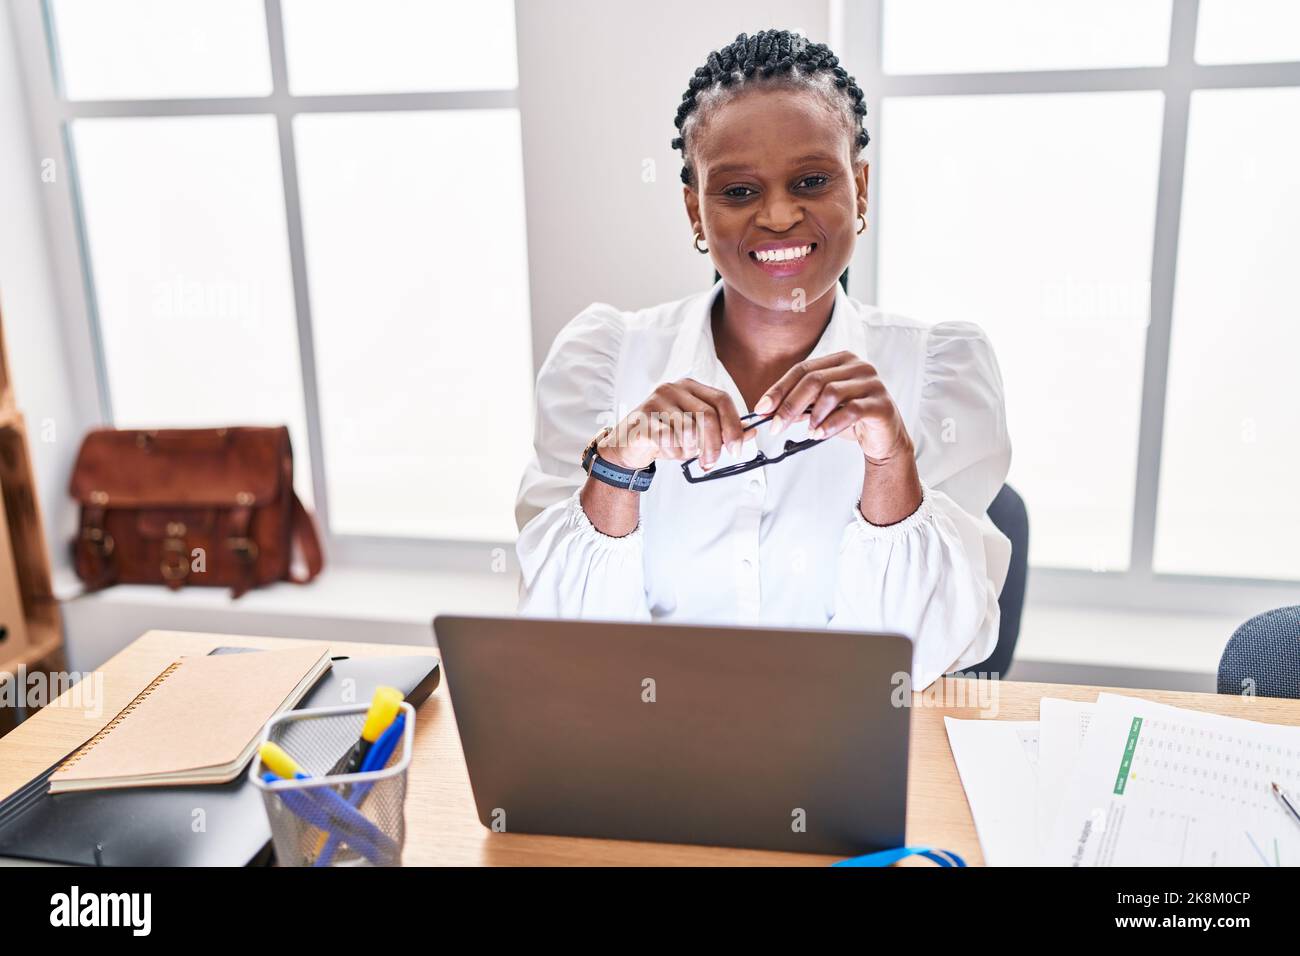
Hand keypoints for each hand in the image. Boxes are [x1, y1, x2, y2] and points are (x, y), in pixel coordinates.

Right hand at [598, 378, 747, 470]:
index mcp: (691, 387)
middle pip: (707, 416)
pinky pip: (669, 440)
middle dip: (714, 445)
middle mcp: (674, 388)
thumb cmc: (665, 435)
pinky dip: (673, 453)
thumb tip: (752, 433)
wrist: (628, 444)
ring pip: (689, 430)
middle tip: (710, 462)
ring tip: (681, 452)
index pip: (722, 400)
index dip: (733, 425)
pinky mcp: (643, 417)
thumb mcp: (697, 433)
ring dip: (689, 450)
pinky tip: (667, 453)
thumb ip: (723, 431)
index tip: (736, 448)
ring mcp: (656, 400)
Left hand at [755, 351, 913, 463]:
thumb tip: (768, 410)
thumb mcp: (821, 410)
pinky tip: (820, 434)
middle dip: (790, 404)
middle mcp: (858, 366)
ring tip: (808, 431)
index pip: (804, 369)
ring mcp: (872, 383)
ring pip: (831, 392)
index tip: (762, 408)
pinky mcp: (881, 403)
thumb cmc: (852, 419)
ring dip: (813, 415)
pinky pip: (851, 410)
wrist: (884, 439)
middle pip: (815, 380)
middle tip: (775, 426)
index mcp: (841, 360)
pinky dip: (830, 424)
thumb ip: (799, 406)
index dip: (780, 389)